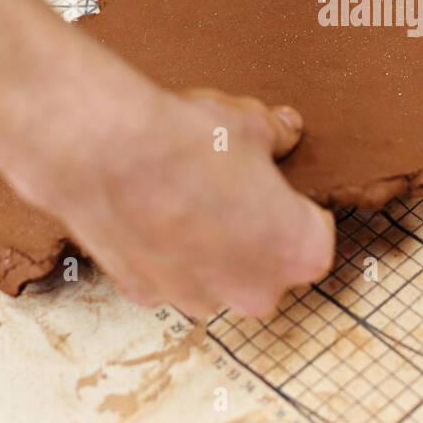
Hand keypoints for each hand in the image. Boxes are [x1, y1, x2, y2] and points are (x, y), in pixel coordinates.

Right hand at [0, 38, 334, 318]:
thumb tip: (284, 130)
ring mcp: (198, 299)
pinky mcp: (147, 296)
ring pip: (216, 275)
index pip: (314, 235)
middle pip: (268, 265)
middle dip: (254, 234)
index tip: (274, 185)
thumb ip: (276, 134)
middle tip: (229, 188)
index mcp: (299, 253)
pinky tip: (149, 212)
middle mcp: (255, 293)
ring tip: (185, 195)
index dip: (294, 205)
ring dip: (208, 247)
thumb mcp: (250, 123)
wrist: (107, 150)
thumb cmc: (189, 140)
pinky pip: (169, 276)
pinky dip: (164, 252)